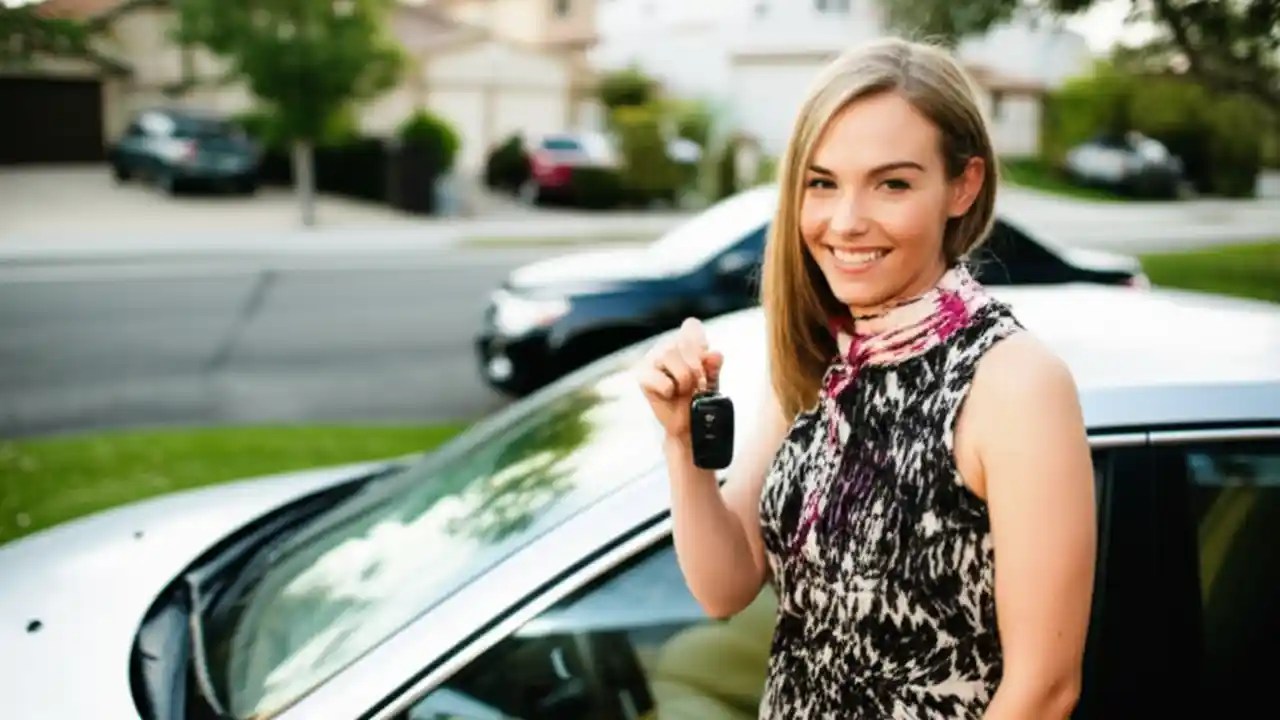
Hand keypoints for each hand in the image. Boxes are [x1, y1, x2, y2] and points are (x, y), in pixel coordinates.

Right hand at [636, 318, 724, 440]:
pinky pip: (660, 377)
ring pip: (669, 353)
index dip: (700, 343)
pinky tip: (668, 395)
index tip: (703, 363)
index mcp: (685, 342)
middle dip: (696, 367)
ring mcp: (652, 359)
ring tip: (685, 390)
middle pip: (683, 341)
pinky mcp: (642, 375)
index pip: (692, 326)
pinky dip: (669, 390)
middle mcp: (667, 346)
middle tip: (698, 386)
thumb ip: (713, 366)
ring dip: (684, 378)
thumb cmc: (698, 398)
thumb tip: (714, 354)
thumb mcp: (712, 381)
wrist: (687, 425)